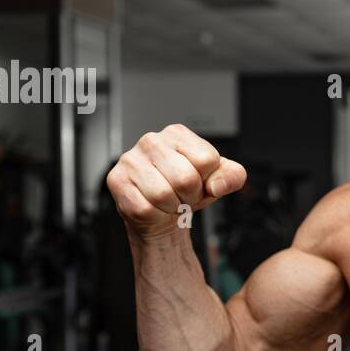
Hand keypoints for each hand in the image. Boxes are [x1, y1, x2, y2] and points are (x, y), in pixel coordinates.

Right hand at [106, 124, 246, 235]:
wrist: (162, 212)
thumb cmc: (188, 190)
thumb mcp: (218, 180)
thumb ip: (232, 176)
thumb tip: (218, 184)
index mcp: (178, 134)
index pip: (207, 160)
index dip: (207, 180)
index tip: (199, 183)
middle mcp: (152, 141)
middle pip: (185, 179)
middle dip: (190, 196)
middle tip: (182, 195)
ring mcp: (131, 159)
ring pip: (163, 195)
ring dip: (171, 207)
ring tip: (168, 201)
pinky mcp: (116, 180)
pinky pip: (144, 209)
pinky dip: (155, 216)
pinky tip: (153, 206)